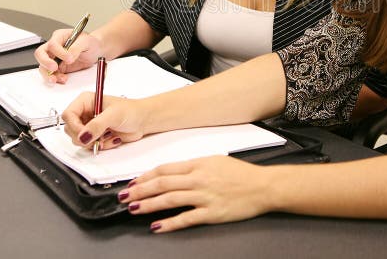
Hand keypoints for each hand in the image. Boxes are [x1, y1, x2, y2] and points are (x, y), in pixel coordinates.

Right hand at [34, 29, 103, 82]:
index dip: (59, 52)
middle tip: (54, 68)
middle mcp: (54, 47)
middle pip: (40, 53)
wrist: (96, 52)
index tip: (69, 59)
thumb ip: (76, 47)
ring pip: (43, 66)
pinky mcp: (58, 68)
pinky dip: (55, 78)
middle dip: (45, 62)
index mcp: (60, 36)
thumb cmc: (90, 43)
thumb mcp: (87, 42)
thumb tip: (69, 55)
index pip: (53, 44)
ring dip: (48, 74)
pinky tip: (63, 79)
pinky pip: (51, 74)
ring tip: (57, 78)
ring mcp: (55, 58)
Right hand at [62, 92, 146, 147]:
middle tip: (98, 136)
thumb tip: (83, 136)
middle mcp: (85, 113)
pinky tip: (112, 138)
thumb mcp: (113, 115)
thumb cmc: (132, 111)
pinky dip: (101, 145)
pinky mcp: (96, 136)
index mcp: (86, 101)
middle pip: (70, 129)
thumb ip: (96, 125)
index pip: (68, 115)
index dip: (74, 126)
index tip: (85, 134)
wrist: (143, 120)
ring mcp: (90, 125)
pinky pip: (90, 146)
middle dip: (85, 137)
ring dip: (95, 142)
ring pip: (79, 140)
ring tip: (108, 136)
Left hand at [118, 156, 271, 231]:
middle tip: (124, 196)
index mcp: (198, 164)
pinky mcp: (211, 213)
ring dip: (148, 205)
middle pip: (162, 184)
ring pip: (169, 200)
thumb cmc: (240, 174)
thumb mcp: (214, 160)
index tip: (133, 182)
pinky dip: (169, 223)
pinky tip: (157, 226)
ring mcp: (204, 197)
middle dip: (139, 190)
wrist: (262, 186)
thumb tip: (172, 172)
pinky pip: (186, 218)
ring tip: (133, 208)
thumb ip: (193, 166)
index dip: (145, 176)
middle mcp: (198, 179)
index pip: (164, 169)